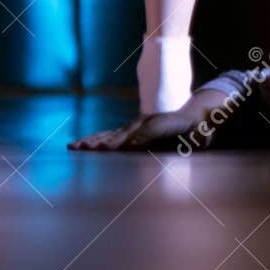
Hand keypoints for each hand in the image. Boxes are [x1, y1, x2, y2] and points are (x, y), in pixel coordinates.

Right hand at [69, 110, 207, 151]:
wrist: (195, 118)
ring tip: (73, 147)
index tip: (108, 151)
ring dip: (91, 142)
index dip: (124, 143)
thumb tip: (148, 148)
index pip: (138, 136)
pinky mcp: (130, 130)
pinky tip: (82, 145)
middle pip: (118, 135)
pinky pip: (109, 136)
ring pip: (110, 135)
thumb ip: (177, 143)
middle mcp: (143, 123)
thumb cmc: (196, 132)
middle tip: (83, 149)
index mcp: (159, 124)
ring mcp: (135, 125)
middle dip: (100, 143)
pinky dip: (95, 141)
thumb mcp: (192, 138)